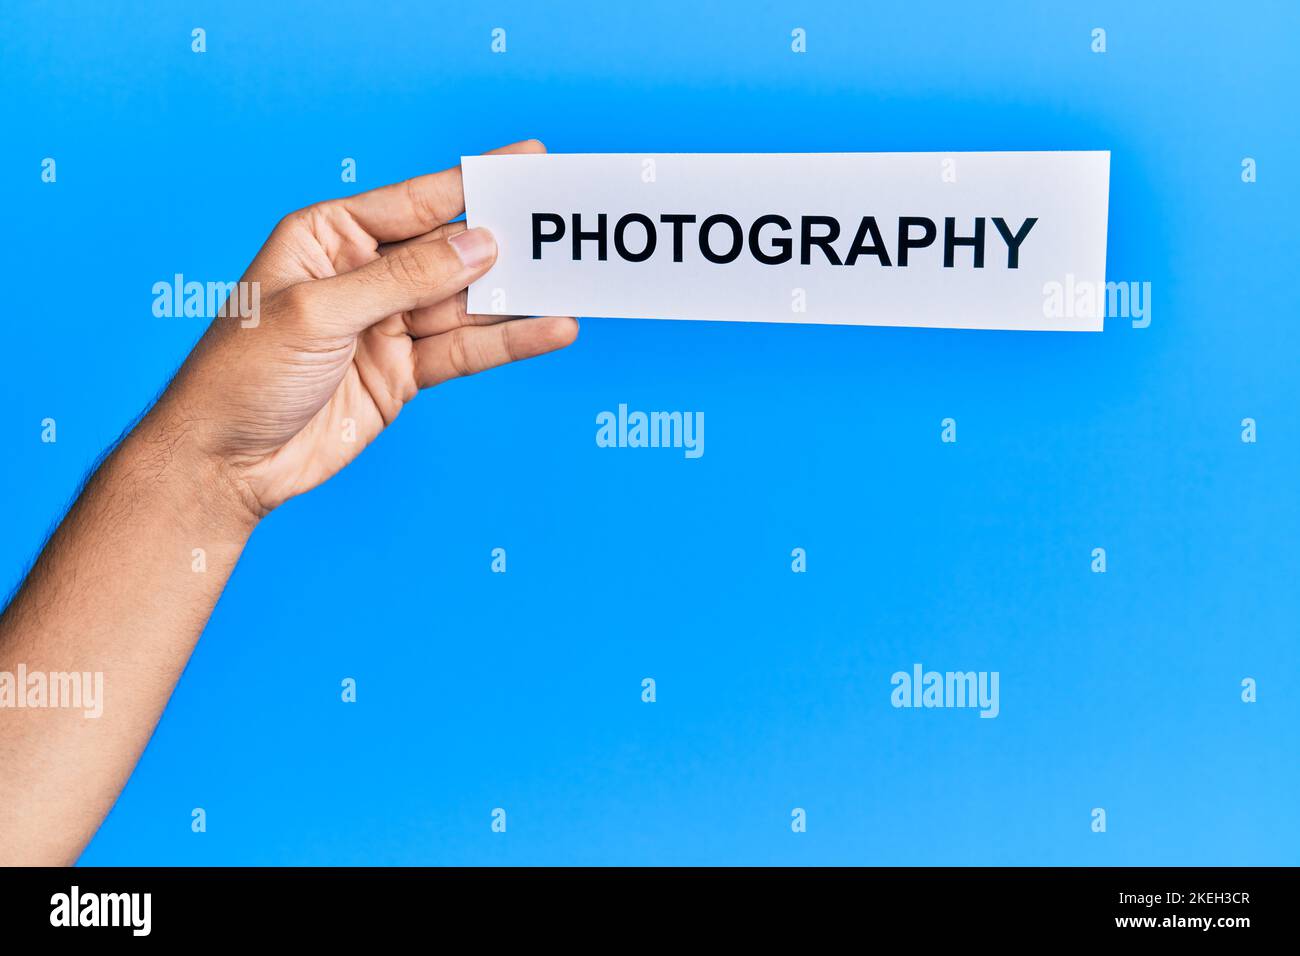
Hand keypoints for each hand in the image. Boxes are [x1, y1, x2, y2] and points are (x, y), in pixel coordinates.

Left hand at [158, 138, 576, 518]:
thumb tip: (477, 245)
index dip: (473, 182)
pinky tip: (549, 330)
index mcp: (328, 237)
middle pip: (449, 252)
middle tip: (564, 227)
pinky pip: (465, 351)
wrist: (224, 463)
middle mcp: (363, 275)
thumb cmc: (242, 374)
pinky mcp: (404, 373)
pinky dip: (508, 343)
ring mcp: (387, 326)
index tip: (528, 163)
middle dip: (505, 242)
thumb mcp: (321, 313)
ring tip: (572, 282)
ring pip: (465, 304)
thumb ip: (405, 280)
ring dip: (516, 297)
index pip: (413, 202)